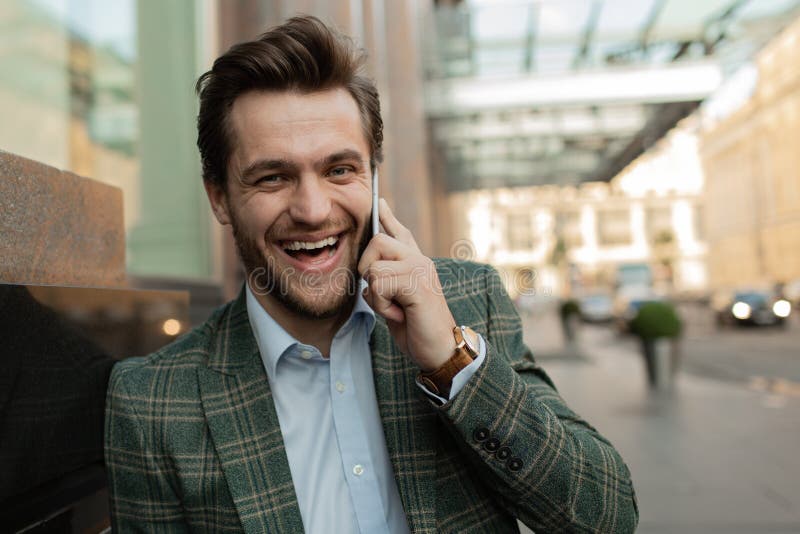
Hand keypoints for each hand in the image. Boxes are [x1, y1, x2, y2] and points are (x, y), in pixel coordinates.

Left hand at [358, 199, 455, 371]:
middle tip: (382, 294)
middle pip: (377, 242)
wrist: (440, 350)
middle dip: (367, 269)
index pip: (400, 232)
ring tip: (396, 309)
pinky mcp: (418, 283)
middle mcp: (420, 260)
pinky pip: (380, 284)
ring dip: (376, 296)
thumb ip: (384, 284)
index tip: (380, 201)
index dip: (387, 217)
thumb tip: (365, 275)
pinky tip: (400, 314)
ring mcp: (420, 269)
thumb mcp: (396, 303)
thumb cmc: (417, 329)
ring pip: (374, 268)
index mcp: (415, 263)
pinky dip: (382, 305)